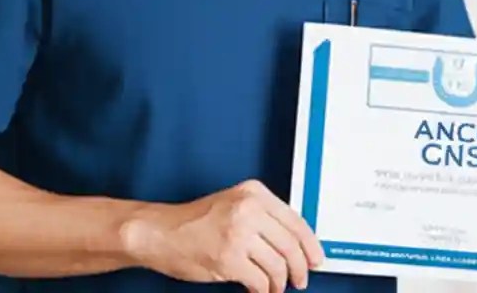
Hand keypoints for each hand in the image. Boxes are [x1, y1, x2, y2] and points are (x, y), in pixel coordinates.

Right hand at [122, 179, 324, 292]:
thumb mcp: (233, 205)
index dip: (310, 245)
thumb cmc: (193, 222)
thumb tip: (294, 242)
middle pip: (291, 246)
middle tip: (299, 279)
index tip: (316, 258)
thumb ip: (263, 217)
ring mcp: (238, 235)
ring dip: (280, 283)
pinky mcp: (229, 259)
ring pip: (278, 266)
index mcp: (253, 193)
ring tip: (275, 287)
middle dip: (299, 269)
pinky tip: (258, 290)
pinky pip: (260, 282)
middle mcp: (249, 210)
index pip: (296, 221)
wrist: (160, 232)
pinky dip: (263, 291)